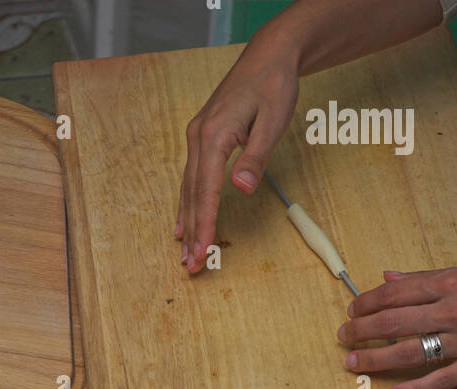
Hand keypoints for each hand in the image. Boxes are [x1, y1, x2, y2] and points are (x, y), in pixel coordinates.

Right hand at [176, 41, 298, 273]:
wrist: (268, 56)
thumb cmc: (273, 85)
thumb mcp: (272, 120)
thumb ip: (255, 156)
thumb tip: (242, 187)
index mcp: (214, 136)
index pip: (207, 190)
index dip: (205, 224)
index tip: (203, 251)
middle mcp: (198, 138)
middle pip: (193, 195)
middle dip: (193, 232)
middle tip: (192, 265)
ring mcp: (197, 137)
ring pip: (188, 189)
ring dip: (187, 222)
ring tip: (185, 252)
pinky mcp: (201, 137)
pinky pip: (190, 177)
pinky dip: (187, 203)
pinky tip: (182, 222)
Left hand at [339, 266, 456, 388]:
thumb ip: (425, 278)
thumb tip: (388, 277)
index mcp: (450, 284)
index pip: (396, 293)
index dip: (367, 302)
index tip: (353, 309)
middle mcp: (453, 313)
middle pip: (394, 323)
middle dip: (362, 331)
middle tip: (345, 336)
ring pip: (409, 353)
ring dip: (375, 360)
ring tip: (352, 363)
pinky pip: (439, 382)